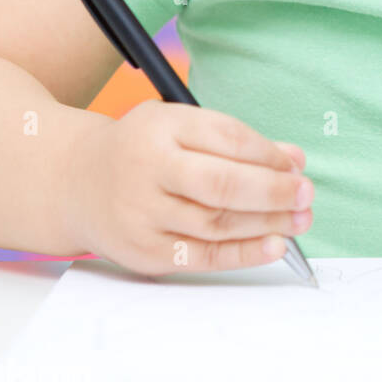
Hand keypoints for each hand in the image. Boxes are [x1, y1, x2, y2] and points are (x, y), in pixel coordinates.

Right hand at [67, 101, 313, 275]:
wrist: (76, 182)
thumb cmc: (142, 148)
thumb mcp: (179, 124)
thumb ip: (234, 138)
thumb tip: (292, 159)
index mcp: (159, 127)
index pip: (227, 138)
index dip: (268, 154)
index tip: (296, 164)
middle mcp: (148, 170)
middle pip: (222, 184)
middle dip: (273, 191)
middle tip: (306, 194)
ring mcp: (142, 214)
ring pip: (216, 224)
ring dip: (267, 224)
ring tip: (299, 220)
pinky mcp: (144, 252)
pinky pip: (202, 256)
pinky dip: (242, 254)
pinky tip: (273, 245)